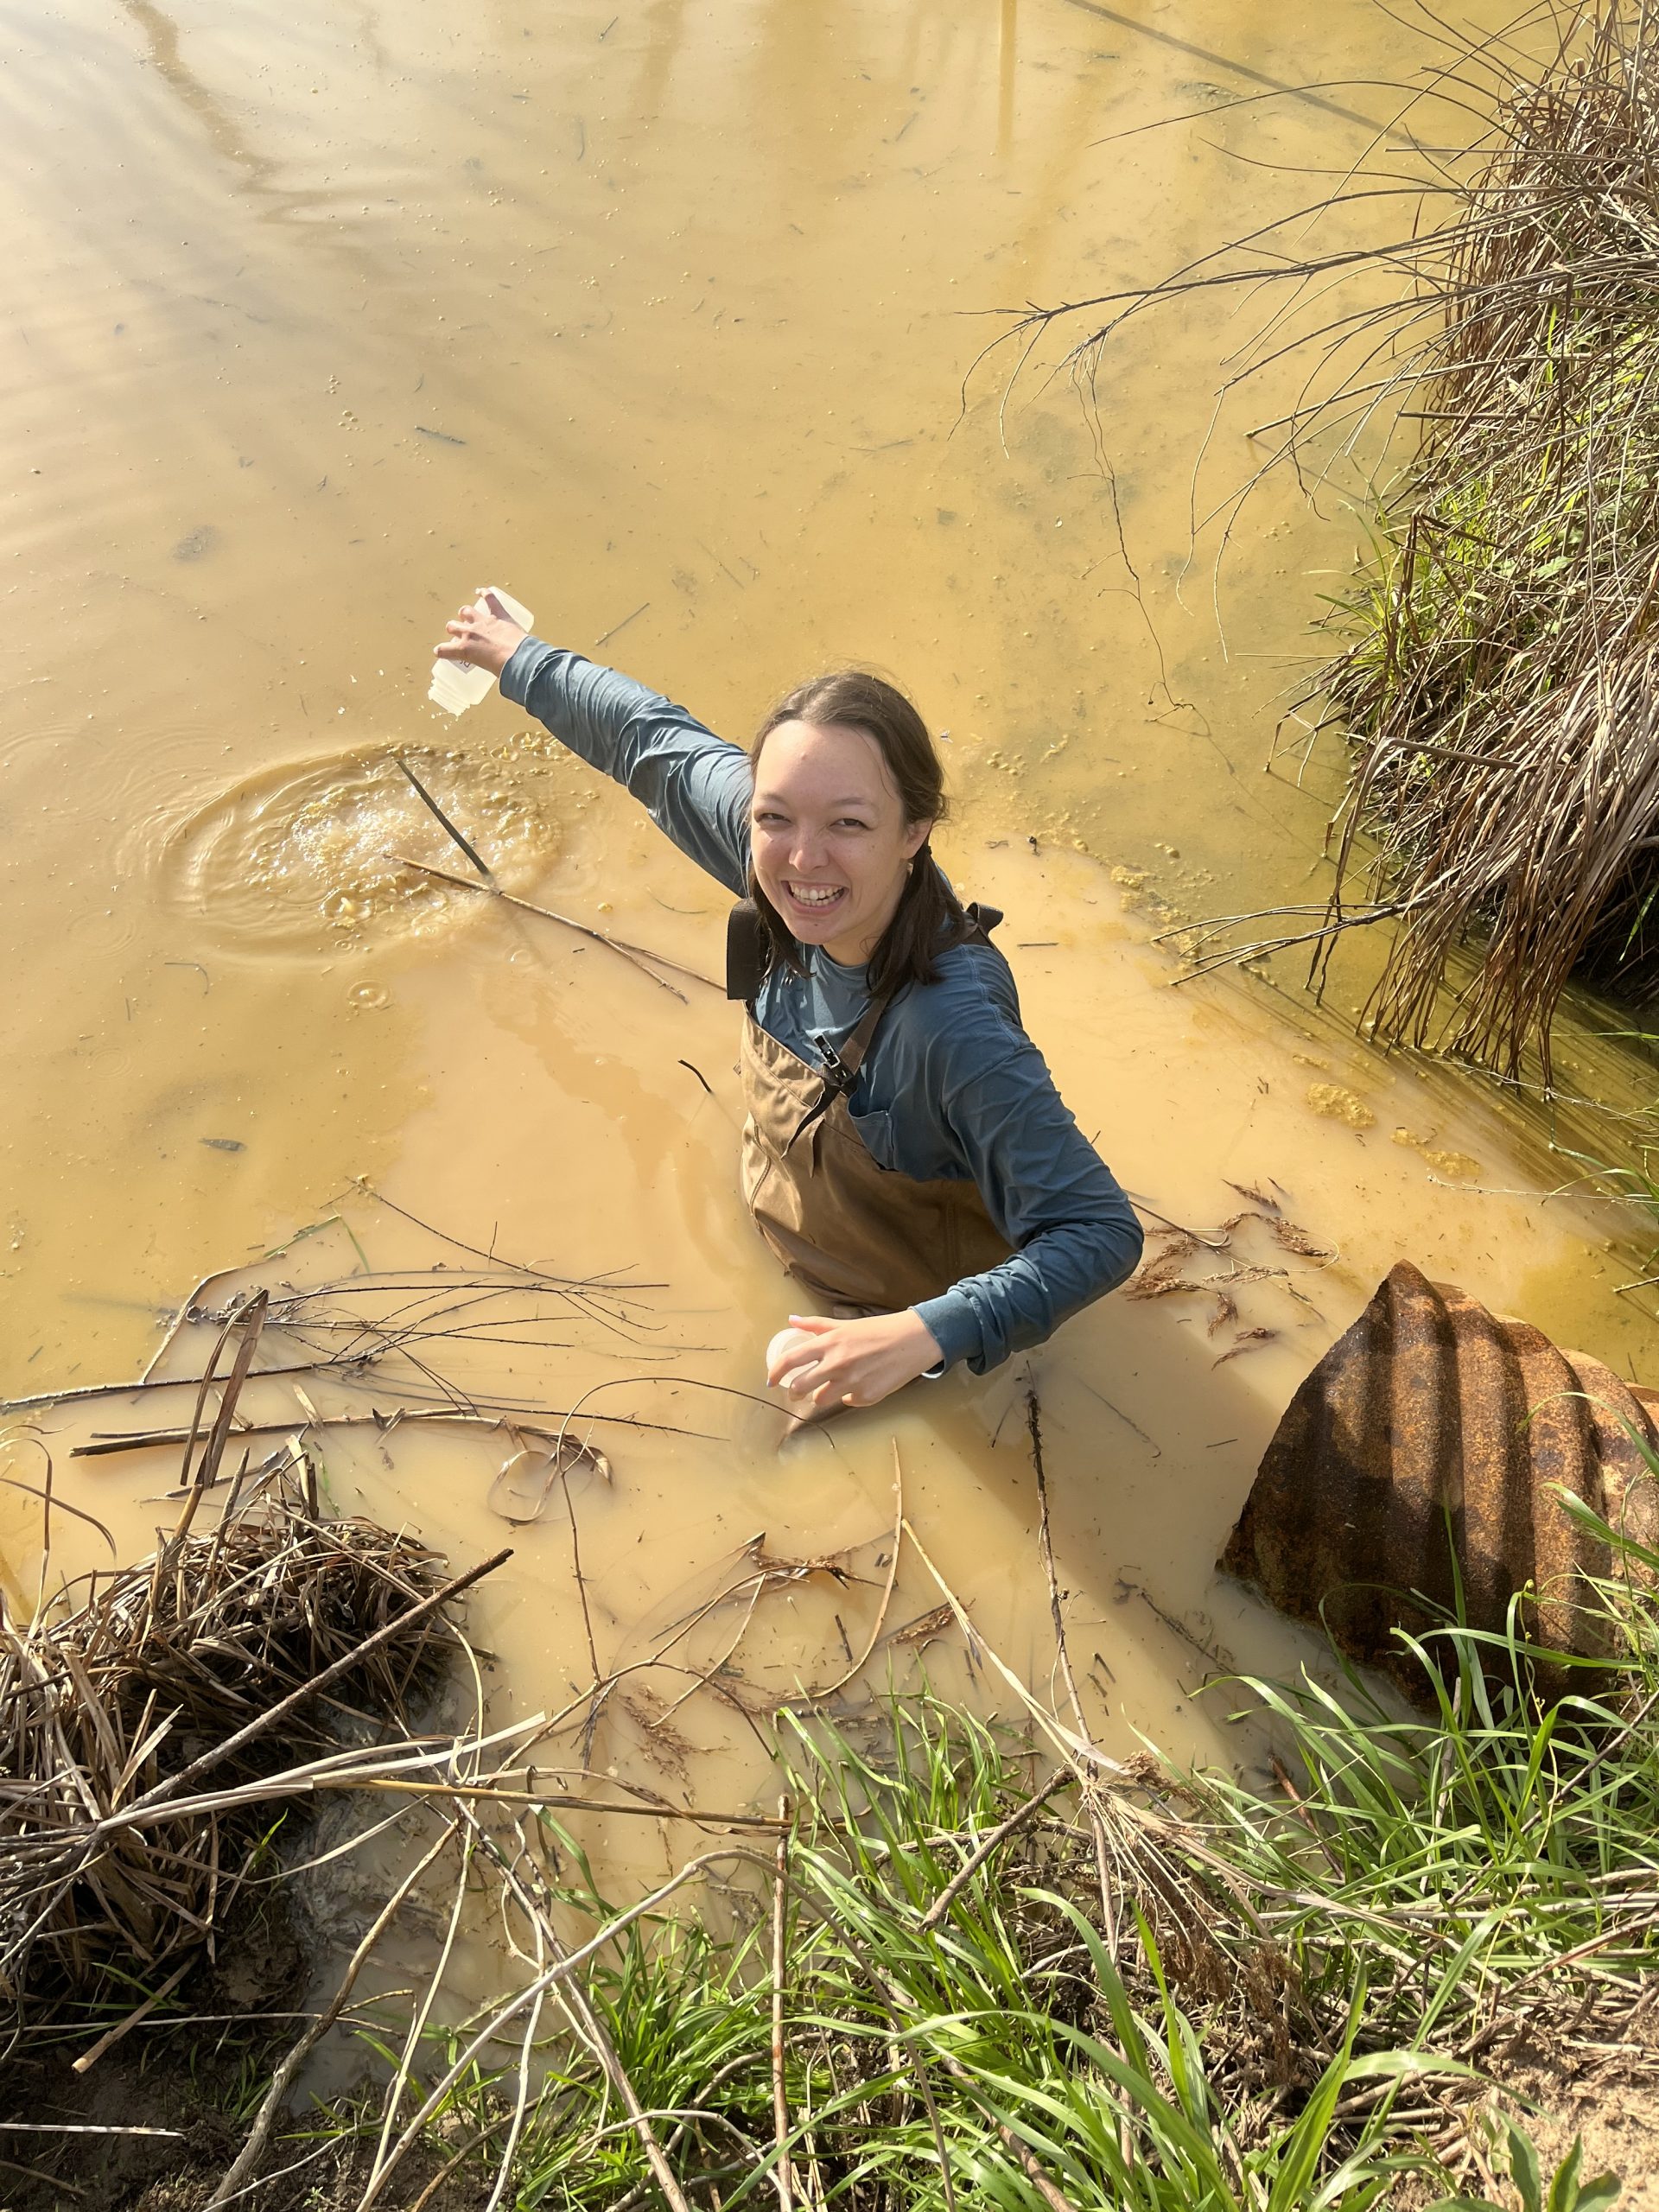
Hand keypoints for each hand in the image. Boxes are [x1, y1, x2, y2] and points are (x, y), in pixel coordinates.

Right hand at [434, 589, 527, 678]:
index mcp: (464, 650)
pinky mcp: (498, 615)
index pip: (444, 649)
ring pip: (466, 611)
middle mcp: (469, 633)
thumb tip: (500, 678)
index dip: (441, 651)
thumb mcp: (489, 672)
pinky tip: (481, 591)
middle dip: (453, 629)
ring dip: (465, 614)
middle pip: (452, 626)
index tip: (441, 652)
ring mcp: (483, 622)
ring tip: (467, 615)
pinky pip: (490, 599)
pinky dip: (485, 593)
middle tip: (459, 633)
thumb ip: (488, 668)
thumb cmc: (506, 671)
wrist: (519, 659)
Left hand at [768, 1309, 944, 1410]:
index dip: (775, 1372)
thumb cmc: (878, 1330)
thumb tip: (791, 1320)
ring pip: (820, 1400)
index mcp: (829, 1343)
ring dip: (821, 1395)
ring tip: (831, 1387)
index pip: (791, 1360)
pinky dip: (850, 1396)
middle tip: (796, 1392)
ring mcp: (851, 1383)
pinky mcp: (866, 1397)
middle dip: (794, 1392)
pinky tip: (860, 1384)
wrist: (913, 1340)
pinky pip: (848, 1402)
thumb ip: (816, 1325)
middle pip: (800, 1387)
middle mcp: (836, 1364)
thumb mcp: (845, 1324)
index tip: (770, 1381)